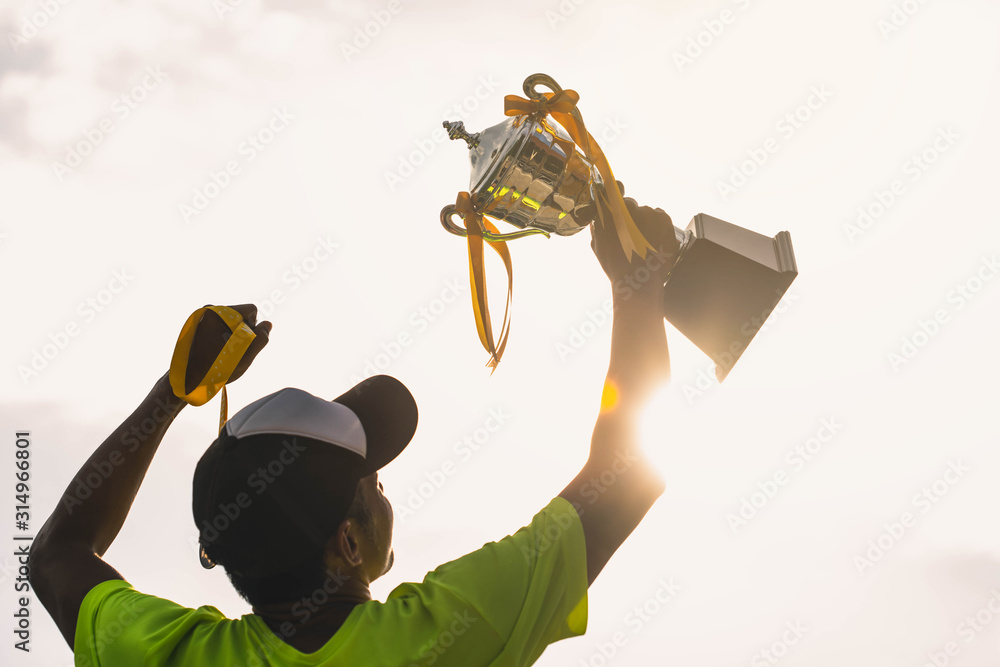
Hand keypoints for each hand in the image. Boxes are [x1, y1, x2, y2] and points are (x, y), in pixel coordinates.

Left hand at [184, 304, 270, 393]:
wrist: (184, 380)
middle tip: (231, 351)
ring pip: (230, 321)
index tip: (242, 344)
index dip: (253, 328)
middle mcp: (209, 310)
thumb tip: (267, 324)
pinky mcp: (197, 324)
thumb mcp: (243, 357)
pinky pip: (219, 325)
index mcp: (219, 314)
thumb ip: (260, 339)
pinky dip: (221, 336)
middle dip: (242, 331)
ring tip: (221, 352)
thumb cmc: (215, 370)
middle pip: (239, 315)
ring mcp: (202, 316)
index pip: (250, 310)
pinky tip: (214, 351)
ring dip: (231, 334)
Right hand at [590, 182, 678, 297]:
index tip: (618, 202)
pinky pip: (659, 217)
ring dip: (645, 223)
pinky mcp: (664, 218)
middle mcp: (629, 206)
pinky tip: (653, 241)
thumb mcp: (597, 244)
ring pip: (646, 213)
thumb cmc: (616, 265)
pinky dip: (657, 227)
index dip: (616, 194)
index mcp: (610, 210)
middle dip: (630, 217)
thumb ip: (598, 225)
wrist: (639, 280)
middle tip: (630, 236)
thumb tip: (600, 215)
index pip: (614, 188)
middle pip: (630, 205)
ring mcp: (648, 211)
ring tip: (643, 244)